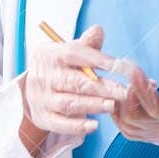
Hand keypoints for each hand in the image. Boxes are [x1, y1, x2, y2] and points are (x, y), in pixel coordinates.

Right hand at [19, 25, 129, 155]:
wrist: (35, 88)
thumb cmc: (61, 67)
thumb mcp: (69, 51)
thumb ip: (86, 44)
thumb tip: (98, 30)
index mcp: (50, 54)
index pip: (75, 54)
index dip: (98, 60)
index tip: (120, 66)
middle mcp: (43, 76)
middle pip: (74, 82)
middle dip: (101, 88)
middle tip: (123, 92)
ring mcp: (41, 98)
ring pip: (69, 103)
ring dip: (92, 105)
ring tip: (112, 106)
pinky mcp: (42, 117)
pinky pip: (59, 124)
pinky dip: (76, 126)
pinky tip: (94, 126)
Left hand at [111, 68, 158, 157]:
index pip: (155, 109)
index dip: (141, 90)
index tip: (135, 69)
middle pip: (134, 118)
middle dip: (126, 94)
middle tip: (134, 73)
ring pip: (128, 126)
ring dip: (122, 104)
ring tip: (132, 83)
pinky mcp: (158, 139)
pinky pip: (130, 132)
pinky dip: (120, 116)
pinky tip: (125, 100)